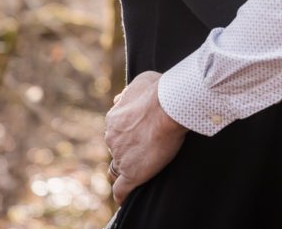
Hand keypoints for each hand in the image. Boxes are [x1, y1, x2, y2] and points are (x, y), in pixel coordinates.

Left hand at [104, 71, 187, 203]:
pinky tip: (124, 198)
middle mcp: (112, 138)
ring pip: (117, 168)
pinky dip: (122, 195)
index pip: (116, 132)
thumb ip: (127, 94)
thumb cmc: (159, 90)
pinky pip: (121, 189)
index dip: (126, 134)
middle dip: (126, 149)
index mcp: (114, 119)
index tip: (138, 135)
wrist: (168, 105)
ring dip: (125, 169)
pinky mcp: (132, 173)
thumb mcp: (140, 83)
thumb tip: (118, 98)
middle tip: (143, 149)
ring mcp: (121, 156)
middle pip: (116, 148)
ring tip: (137, 172)